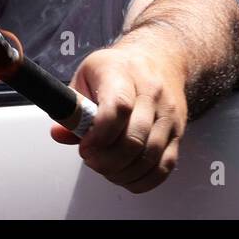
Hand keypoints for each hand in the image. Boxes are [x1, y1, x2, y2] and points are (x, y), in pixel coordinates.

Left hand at [50, 41, 187, 192]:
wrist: (159, 58)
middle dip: (107, 161)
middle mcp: (151, 92)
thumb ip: (73, 107)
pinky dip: (144, 180)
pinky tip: (127, 176)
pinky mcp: (179, 131)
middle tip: (92, 160)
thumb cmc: (118, 69)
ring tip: (107, 169)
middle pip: (134, 138)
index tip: (84, 147)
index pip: (118, 107)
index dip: (99, 135)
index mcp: (123, 74)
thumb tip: (59, 134)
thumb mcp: (87, 76)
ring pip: (150, 156)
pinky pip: (165, 166)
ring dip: (123, 173)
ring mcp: (168, 113)